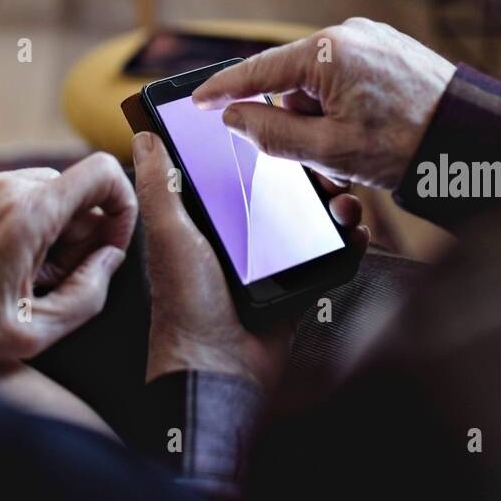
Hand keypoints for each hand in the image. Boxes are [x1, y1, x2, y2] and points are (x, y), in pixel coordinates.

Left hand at [0, 154, 135, 363]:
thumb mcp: (34, 330)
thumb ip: (88, 293)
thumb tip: (110, 259)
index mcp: (29, 214)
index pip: (103, 173)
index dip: (123, 207)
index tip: (110, 246)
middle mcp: (11, 187)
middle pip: (81, 189)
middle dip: (85, 234)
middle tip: (57, 278)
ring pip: (56, 193)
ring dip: (60, 231)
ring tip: (32, 276)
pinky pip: (28, 196)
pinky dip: (35, 225)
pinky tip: (12, 264)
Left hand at [132, 132, 368, 389]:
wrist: (220, 368)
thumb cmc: (186, 304)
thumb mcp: (169, 234)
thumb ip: (159, 186)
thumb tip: (146, 136)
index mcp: (204, 222)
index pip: (233, 173)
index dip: (258, 152)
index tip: (281, 131)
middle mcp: (237, 238)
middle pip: (278, 192)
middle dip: (304, 177)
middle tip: (323, 170)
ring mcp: (270, 262)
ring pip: (307, 221)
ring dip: (331, 207)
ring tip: (343, 202)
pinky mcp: (296, 285)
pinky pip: (327, 258)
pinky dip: (344, 243)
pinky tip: (354, 232)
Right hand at [192, 19, 454, 191]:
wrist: (476, 138)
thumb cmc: (409, 145)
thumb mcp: (330, 150)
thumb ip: (272, 134)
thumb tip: (235, 118)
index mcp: (328, 51)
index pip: (258, 70)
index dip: (223, 89)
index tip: (197, 100)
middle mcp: (348, 33)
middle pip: (293, 80)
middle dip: (298, 118)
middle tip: (324, 153)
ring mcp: (372, 38)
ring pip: (322, 82)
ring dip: (326, 116)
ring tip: (361, 147)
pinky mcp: (391, 48)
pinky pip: (349, 77)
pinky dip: (348, 106)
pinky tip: (372, 132)